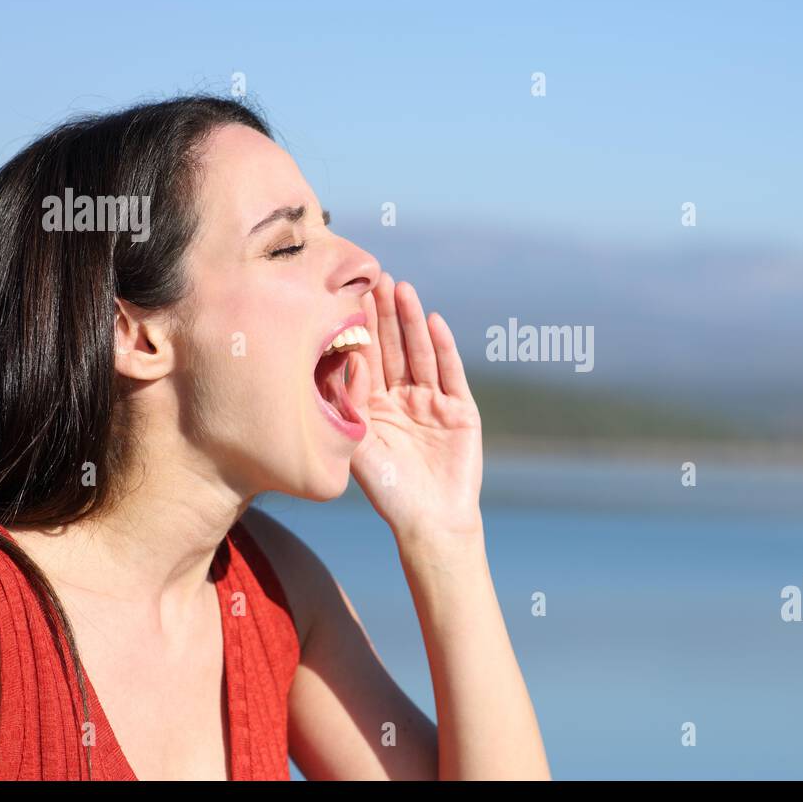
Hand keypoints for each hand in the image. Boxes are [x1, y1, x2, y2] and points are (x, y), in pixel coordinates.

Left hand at [347, 272, 483, 548]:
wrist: (432, 523)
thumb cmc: (389, 494)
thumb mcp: (359, 446)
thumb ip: (350, 404)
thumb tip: (342, 358)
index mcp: (373, 408)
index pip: (364, 359)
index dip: (358, 328)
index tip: (347, 294)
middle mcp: (402, 400)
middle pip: (392, 348)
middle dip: (384, 314)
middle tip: (374, 277)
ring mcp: (432, 403)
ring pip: (420, 354)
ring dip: (411, 322)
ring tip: (402, 289)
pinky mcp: (460, 410)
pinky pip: (450, 373)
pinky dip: (442, 348)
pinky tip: (433, 323)